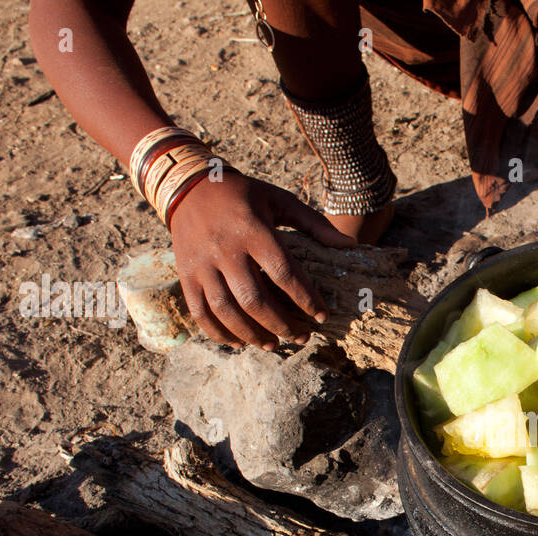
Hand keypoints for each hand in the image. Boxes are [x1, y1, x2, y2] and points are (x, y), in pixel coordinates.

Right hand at [168, 170, 355, 348]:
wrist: (189, 187)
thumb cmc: (243, 195)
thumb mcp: (279, 200)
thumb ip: (314, 223)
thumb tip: (351, 245)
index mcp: (253, 231)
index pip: (285, 274)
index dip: (306, 299)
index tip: (322, 316)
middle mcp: (226, 250)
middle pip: (256, 300)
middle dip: (282, 325)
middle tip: (301, 337)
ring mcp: (202, 265)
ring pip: (228, 311)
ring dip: (253, 335)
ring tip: (273, 345)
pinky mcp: (185, 276)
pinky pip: (201, 313)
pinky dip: (220, 333)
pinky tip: (239, 343)